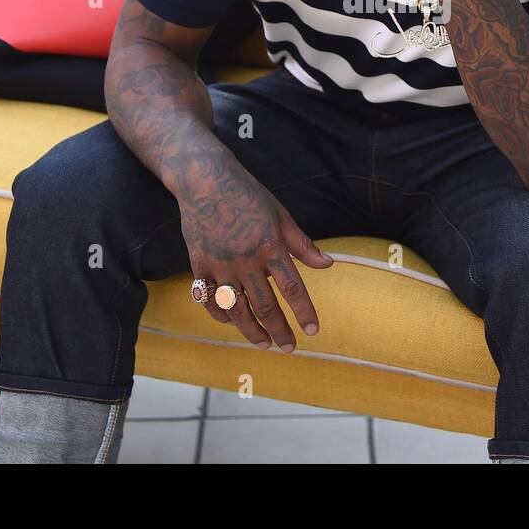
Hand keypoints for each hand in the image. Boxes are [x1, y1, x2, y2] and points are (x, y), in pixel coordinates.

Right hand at [177, 156, 332, 352]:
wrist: (205, 180)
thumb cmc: (248, 195)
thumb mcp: (281, 216)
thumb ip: (303, 245)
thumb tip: (328, 264)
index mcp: (270, 246)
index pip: (292, 288)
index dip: (304, 312)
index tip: (312, 332)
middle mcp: (245, 260)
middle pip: (265, 305)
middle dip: (279, 330)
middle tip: (289, 347)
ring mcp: (220, 264)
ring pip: (237, 309)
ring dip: (252, 330)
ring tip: (264, 344)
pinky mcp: (199, 265)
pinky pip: (209, 299)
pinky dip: (221, 314)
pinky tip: (232, 322)